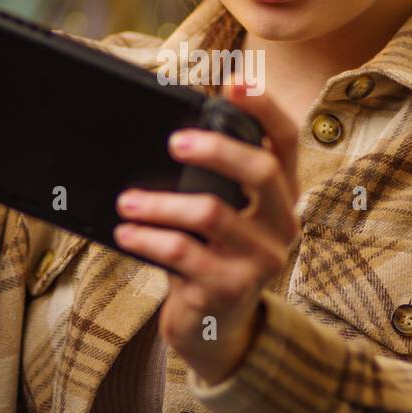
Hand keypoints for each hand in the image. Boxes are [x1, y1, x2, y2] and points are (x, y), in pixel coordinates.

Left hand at [113, 79, 300, 384]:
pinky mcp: (230, 289)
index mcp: (282, 196)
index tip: (235, 81)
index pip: (286, 141)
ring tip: (127, 201)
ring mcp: (261, 260)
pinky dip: (147, 238)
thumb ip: (213, 180)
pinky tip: (125, 232)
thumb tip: (172, 133)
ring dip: (160, 204)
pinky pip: (182, 253)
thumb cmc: (211, 257)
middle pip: (261, 171)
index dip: (265, 107)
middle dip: (217, 149)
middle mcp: (282, 225)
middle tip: (174, 141)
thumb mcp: (222, 216)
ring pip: (212, 214)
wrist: (216, 331)